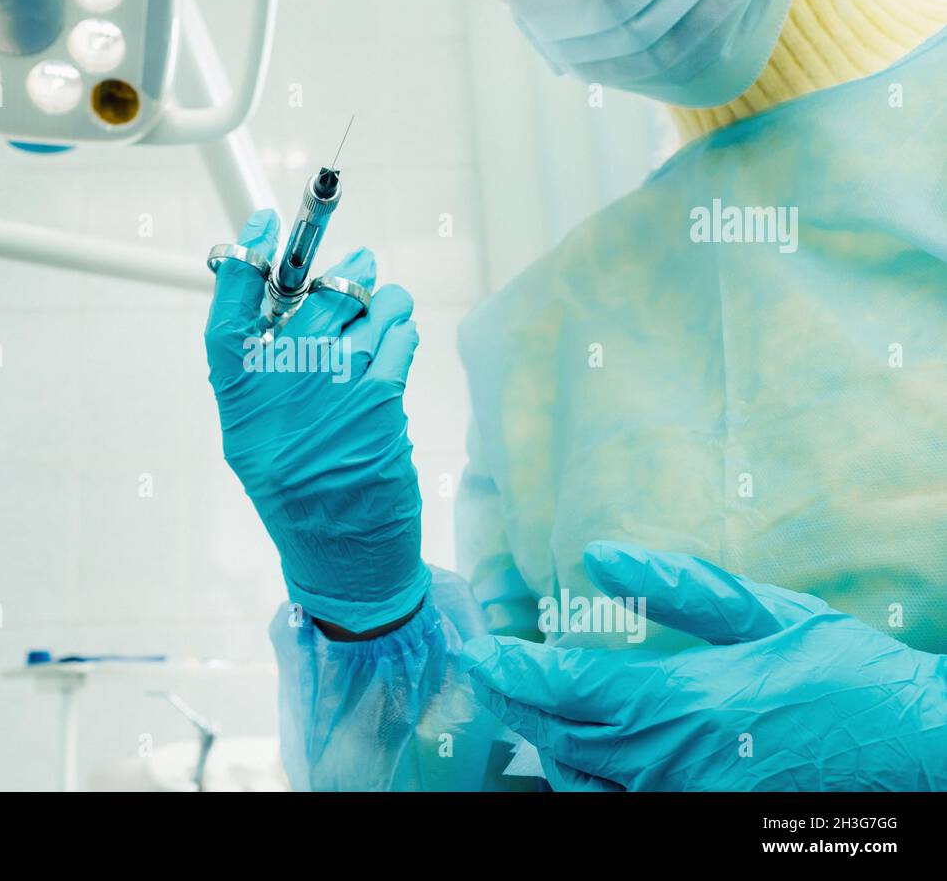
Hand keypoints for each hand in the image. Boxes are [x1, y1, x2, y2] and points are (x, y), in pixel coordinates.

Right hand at [205, 209, 429, 634]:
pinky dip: (402, 331)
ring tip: (385, 309)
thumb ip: (260, 375)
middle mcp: (282, 392)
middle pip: (312, 300)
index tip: (260, 228)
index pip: (229, 315)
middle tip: (358, 266)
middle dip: (343, 275)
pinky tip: (398, 341)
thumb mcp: (255, 439)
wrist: (345, 558)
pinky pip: (398, 338)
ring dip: (382, 302)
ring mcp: (333, 393)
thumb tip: (281, 302)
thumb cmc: (299, 494)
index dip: (242, 265)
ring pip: (367, 310)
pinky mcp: (382, 403)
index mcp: (242, 400)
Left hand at [462, 541, 946, 790]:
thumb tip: (599, 554)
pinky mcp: (706, 824)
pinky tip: (577, 755)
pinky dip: (588, 784)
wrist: (919, 752)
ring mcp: (690, 806)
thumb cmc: (848, 673)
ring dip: (545, 745)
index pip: (573, 689)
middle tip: (485, 673)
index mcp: (691, 703)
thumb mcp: (770, 613)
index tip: (477, 652)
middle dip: (516, 705)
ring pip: (586, 784)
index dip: (515, 671)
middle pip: (566, 739)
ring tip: (523, 707)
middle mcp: (678, 765)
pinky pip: (622, 811)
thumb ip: (679, 587)